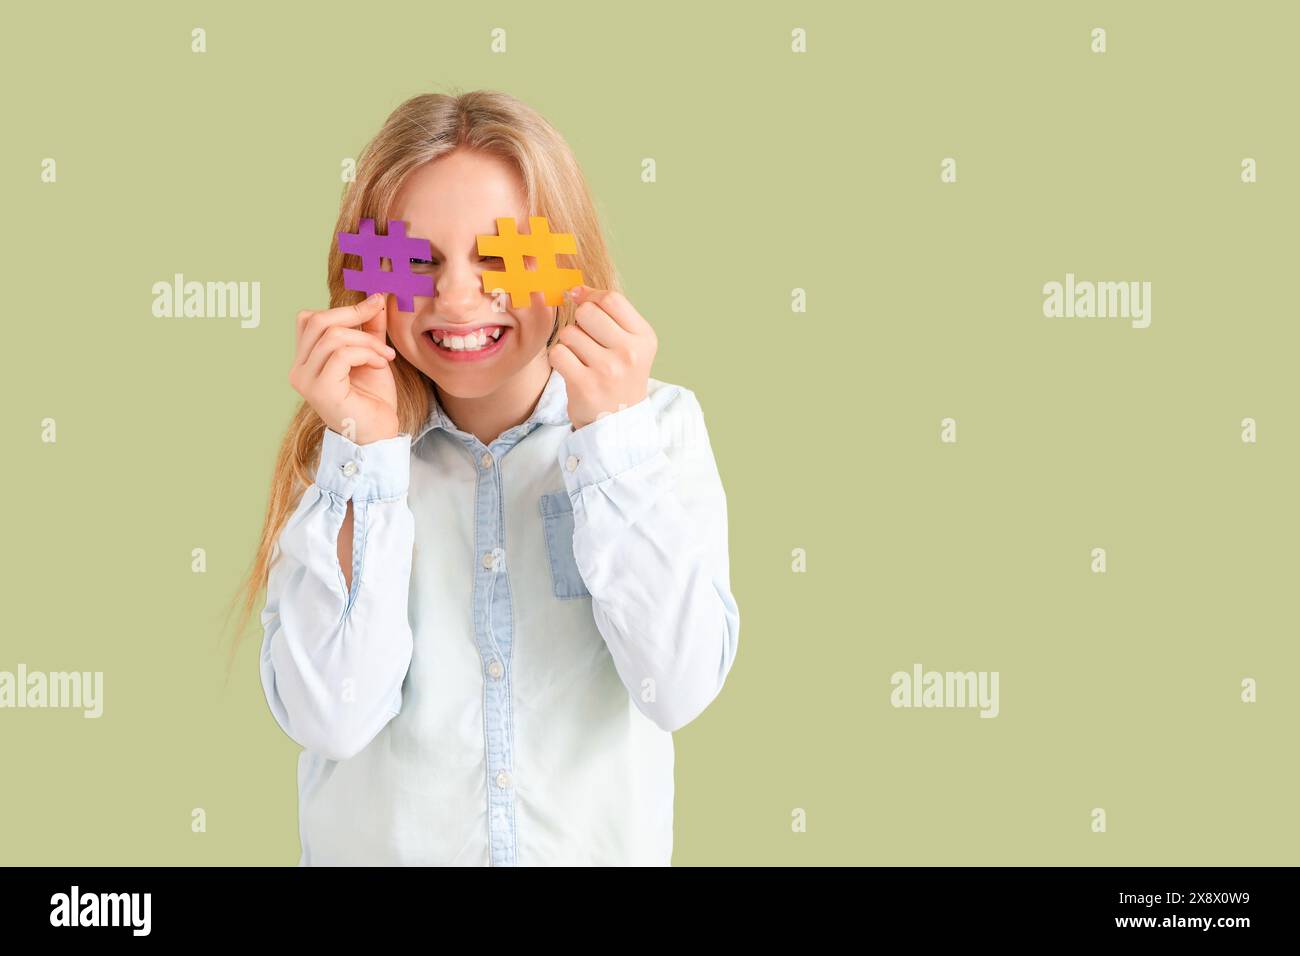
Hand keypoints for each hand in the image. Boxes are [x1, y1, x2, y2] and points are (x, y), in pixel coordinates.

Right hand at [289, 293, 399, 444]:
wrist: (379, 433)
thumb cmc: (373, 398)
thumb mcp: (371, 354)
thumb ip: (369, 328)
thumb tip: (374, 299)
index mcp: (305, 360)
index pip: (310, 319)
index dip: (342, 308)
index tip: (375, 304)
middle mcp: (299, 369)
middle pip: (318, 322)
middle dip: (354, 316)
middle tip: (380, 319)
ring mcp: (306, 380)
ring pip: (333, 337)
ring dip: (367, 341)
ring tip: (386, 355)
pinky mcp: (320, 390)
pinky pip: (341, 355)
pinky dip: (366, 353)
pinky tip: (381, 364)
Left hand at [547, 286, 656, 430]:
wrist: (618, 422)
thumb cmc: (620, 375)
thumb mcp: (629, 343)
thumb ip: (608, 314)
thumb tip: (575, 288)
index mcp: (644, 337)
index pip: (611, 299)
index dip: (591, 296)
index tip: (582, 302)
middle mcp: (629, 352)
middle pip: (587, 312)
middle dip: (580, 322)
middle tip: (587, 340)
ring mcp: (608, 370)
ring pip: (569, 333)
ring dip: (569, 343)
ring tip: (582, 359)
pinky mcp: (585, 385)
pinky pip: (558, 353)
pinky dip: (560, 359)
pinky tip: (572, 369)